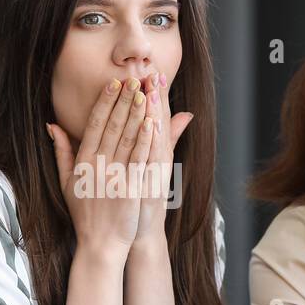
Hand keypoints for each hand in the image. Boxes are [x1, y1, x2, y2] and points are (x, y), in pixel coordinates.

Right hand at [48, 76, 154, 253]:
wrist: (100, 244)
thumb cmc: (85, 213)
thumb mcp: (66, 182)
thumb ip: (61, 151)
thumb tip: (52, 125)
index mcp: (82, 162)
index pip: (94, 125)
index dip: (104, 103)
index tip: (112, 84)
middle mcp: (97, 167)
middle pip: (111, 127)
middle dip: (123, 101)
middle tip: (133, 79)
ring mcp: (114, 178)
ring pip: (127, 139)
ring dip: (136, 114)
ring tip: (145, 92)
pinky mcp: (129, 189)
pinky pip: (139, 160)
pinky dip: (146, 140)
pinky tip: (152, 123)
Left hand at [134, 71, 192, 244]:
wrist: (137, 233)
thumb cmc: (136, 201)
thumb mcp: (147, 171)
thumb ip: (154, 145)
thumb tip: (167, 120)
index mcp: (150, 154)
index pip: (151, 119)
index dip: (152, 97)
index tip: (149, 73)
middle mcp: (156, 160)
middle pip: (156, 122)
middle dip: (155, 97)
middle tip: (153, 71)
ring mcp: (154, 171)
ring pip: (155, 136)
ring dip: (155, 113)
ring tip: (153, 89)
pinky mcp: (150, 184)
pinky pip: (151, 159)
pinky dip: (152, 142)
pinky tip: (151, 123)